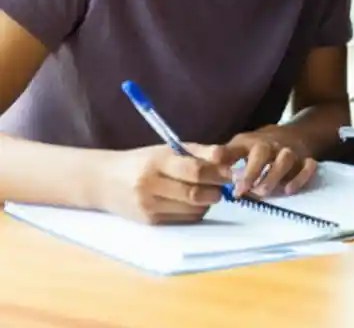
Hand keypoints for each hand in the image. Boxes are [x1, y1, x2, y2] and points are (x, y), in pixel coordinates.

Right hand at [96, 144, 232, 224]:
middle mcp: (150, 185)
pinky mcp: (150, 221)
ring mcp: (149, 206)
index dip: (218, 173)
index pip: (195, 170)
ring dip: (207, 202)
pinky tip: (192, 202)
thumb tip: (228, 158)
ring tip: (206, 191)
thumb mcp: (167, 149)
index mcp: (157, 161)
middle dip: (216, 190)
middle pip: (195, 193)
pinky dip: (195, 211)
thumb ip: (198, 152)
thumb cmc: (143, 162)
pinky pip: (184, 219)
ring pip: (193, 210)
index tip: (231, 173)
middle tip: (223, 185)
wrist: (104, 181)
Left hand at [224, 126, 317, 197]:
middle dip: (252, 172)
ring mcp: (291, 152)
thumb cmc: (258, 147)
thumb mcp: (238, 146)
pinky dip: (301, 177)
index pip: (239, 149)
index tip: (223, 178)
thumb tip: (197, 154)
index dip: (229, 160)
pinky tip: (289, 190)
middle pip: (264, 152)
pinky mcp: (306, 160)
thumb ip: (221, 154)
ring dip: (274, 175)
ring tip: (263, 192)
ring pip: (286, 158)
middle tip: (242, 191)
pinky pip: (309, 166)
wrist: (292, 135)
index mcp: (252, 142)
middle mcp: (272, 145)